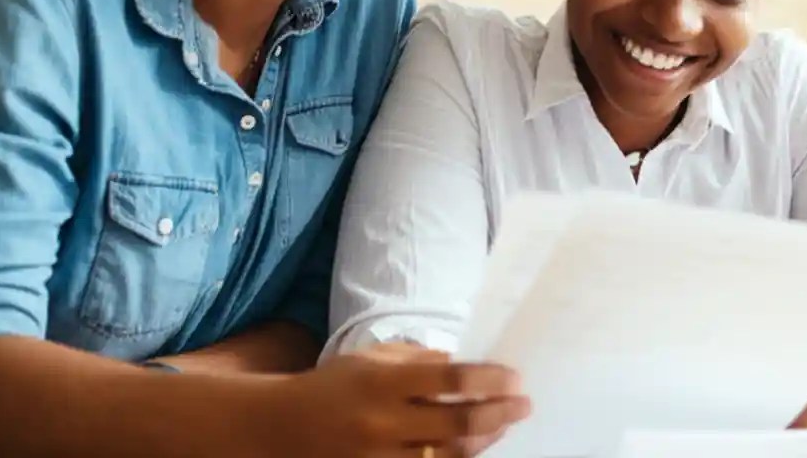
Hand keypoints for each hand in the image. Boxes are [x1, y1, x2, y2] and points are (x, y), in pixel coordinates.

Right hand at [257, 343, 530, 457]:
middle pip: (458, 423)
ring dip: (484, 440)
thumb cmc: (334, 385)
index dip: (490, 379)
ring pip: (449, 455)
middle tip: (524, 405)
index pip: (451, 379)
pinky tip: (474, 447)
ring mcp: (381, 456)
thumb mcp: (371, 358)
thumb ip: (416, 358)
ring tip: (503, 425)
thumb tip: (460, 363)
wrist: (281, 428)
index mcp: (383, 381)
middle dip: (499, 413)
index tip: (515, 377)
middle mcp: (384, 422)